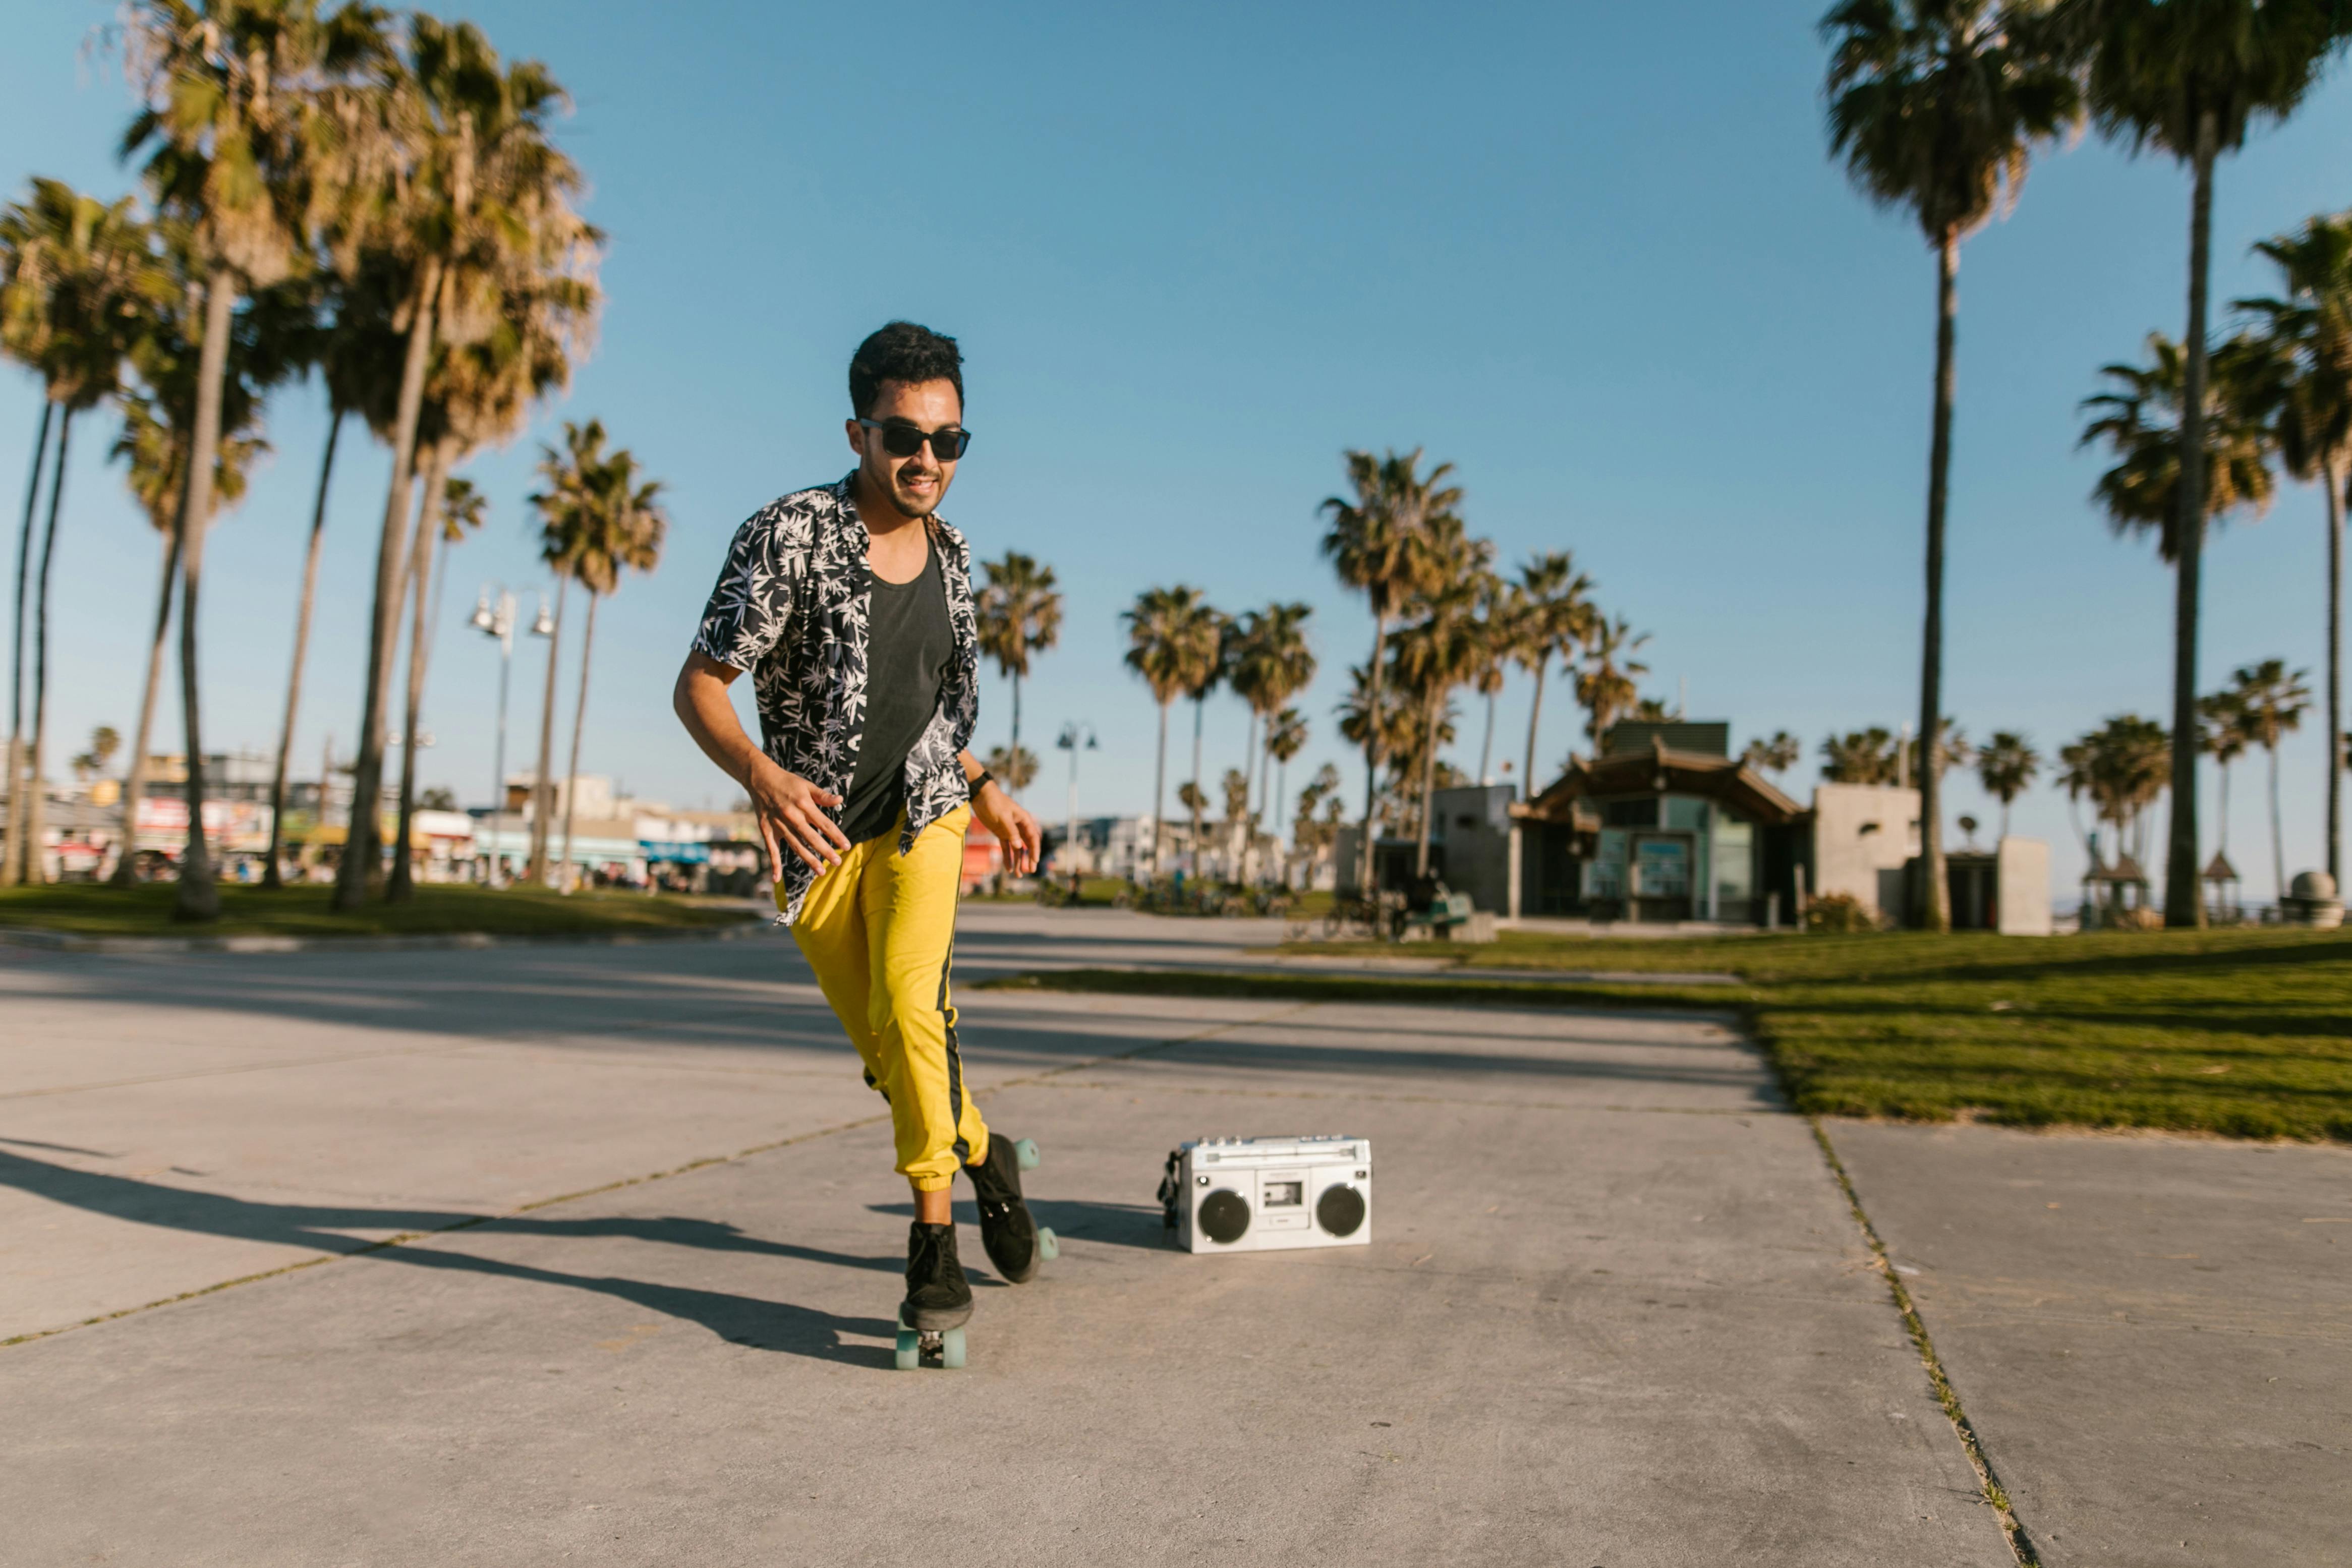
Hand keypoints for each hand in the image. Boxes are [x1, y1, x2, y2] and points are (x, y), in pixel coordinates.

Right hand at [747, 757, 849, 873]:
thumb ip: (823, 796)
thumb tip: (840, 800)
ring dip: (809, 859)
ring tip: (821, 871)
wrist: (760, 778)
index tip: (846, 846)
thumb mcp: (806, 785)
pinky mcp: (766, 829)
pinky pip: (771, 850)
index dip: (836, 836)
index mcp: (803, 804)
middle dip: (825, 851)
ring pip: (796, 845)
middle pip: (812, 838)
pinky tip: (776, 878)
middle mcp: (791, 816)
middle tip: (838, 862)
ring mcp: (778, 824)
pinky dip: (773, 864)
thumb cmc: (787, 782)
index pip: (824, 823)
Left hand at [971, 780, 1041, 874]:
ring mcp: (1010, 831)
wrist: (980, 796)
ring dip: (1018, 861)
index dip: (1035, 850)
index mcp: (1024, 820)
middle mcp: (1019, 827)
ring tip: (1018, 875)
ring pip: (1017, 849)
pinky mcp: (1001, 833)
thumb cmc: (994, 803)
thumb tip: (1019, 847)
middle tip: (1030, 871)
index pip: (1033, 838)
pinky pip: (1006, 848)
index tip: (1035, 862)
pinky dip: (1007, 858)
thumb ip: (1011, 832)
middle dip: (1029, 859)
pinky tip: (1008, 868)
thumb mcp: (1003, 817)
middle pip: (1027, 845)